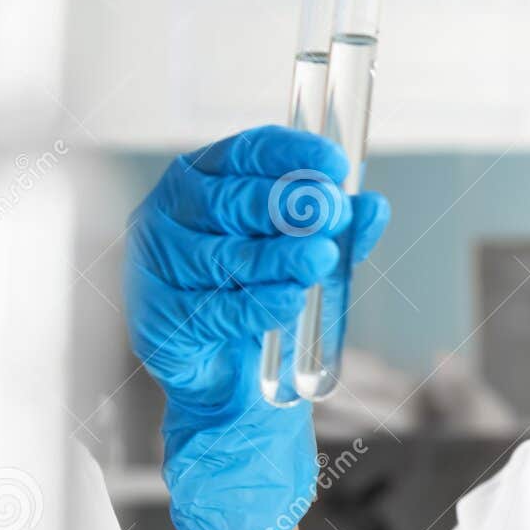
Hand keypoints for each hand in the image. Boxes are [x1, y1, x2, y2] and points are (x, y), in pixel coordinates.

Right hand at [124, 125, 389, 529]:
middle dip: (289, 206)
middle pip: (231, 201)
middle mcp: (171, 213)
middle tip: (333, 212)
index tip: (335, 165)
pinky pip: (213, 309)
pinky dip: (256, 304)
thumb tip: (373, 206)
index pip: (245, 153)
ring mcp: (156, 264)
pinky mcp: (159, 317)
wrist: (233, 377)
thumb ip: (339, 230)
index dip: (291, 154)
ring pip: (222, 255)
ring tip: (320, 259)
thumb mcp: (310, 256)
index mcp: (205, 180)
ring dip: (276, 257)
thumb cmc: (265, 296)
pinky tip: (288, 300)